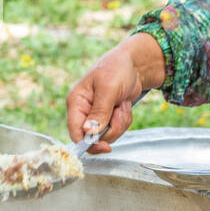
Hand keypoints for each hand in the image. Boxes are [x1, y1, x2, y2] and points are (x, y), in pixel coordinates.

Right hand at [66, 34, 165, 152]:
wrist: (134, 65)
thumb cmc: (117, 69)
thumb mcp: (108, 89)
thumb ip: (99, 112)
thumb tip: (88, 132)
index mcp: (76, 102)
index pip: (75, 132)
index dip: (88, 143)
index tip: (105, 146)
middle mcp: (84, 111)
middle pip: (94, 138)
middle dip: (112, 128)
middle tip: (119, 111)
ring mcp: (97, 115)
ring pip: (108, 135)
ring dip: (120, 122)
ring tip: (122, 104)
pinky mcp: (109, 117)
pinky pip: (117, 129)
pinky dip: (125, 119)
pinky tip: (124, 105)